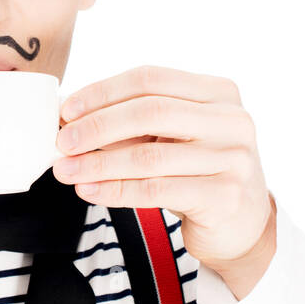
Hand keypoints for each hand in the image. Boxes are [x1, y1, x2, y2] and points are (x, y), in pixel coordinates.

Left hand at [53, 64, 275, 273]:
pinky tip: (90, 190)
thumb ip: (130, 126)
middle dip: (98, 126)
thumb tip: (70, 119)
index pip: (150, 79)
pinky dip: (116, 190)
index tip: (67, 109)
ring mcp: (233, 158)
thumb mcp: (171, 139)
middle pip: (150, 111)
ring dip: (99, 163)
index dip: (103, 91)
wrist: (242, 224)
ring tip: (66, 170)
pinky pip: (156, 190)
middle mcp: (232, 119)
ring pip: (150, 156)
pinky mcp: (224, 196)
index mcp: (218, 92)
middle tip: (62, 142)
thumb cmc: (198, 173)